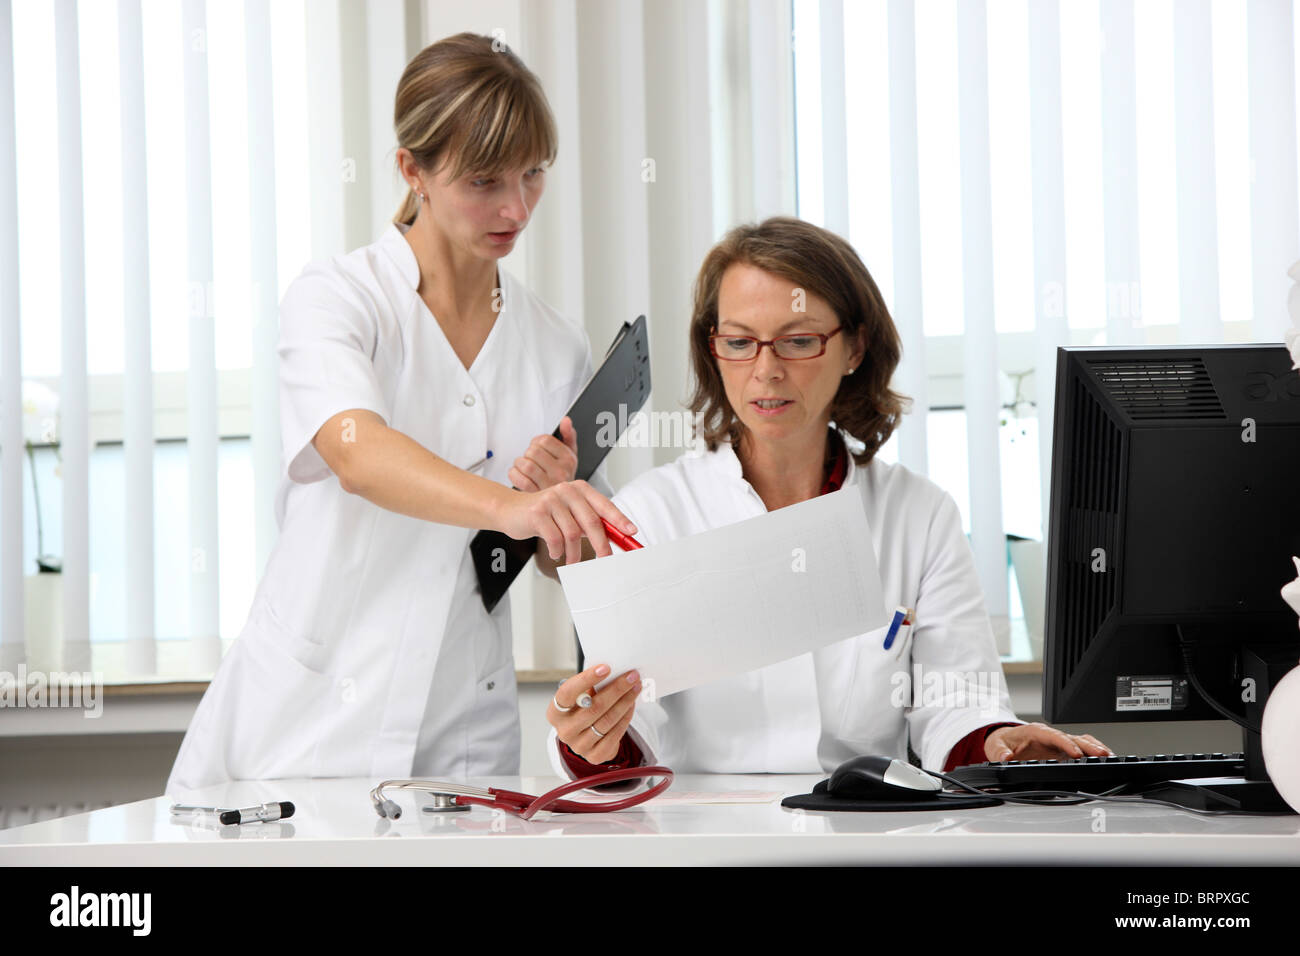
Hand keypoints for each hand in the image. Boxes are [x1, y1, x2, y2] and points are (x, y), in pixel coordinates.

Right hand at [498, 478, 635, 565]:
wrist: (510, 510)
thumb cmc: (544, 515)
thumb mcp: (569, 514)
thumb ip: (589, 521)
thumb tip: (615, 538)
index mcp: (579, 489)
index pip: (604, 506)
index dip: (620, 520)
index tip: (632, 532)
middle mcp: (567, 490)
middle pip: (592, 522)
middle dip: (601, 545)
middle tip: (605, 559)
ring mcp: (551, 500)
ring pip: (573, 534)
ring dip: (574, 554)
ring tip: (571, 560)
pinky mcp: (538, 512)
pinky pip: (555, 539)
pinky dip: (557, 551)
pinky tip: (555, 553)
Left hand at [509, 416, 578, 491]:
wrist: (559, 502)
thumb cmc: (561, 476)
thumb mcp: (570, 455)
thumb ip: (569, 436)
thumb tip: (566, 421)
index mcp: (569, 459)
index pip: (544, 440)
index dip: (536, 442)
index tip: (537, 448)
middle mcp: (561, 472)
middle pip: (533, 451)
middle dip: (527, 453)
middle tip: (529, 459)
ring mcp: (548, 485)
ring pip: (525, 464)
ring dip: (518, 464)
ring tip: (522, 467)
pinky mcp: (535, 495)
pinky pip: (519, 478)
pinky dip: (514, 474)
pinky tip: (518, 475)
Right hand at [547, 663, 642, 763]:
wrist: (586, 738)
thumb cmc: (583, 710)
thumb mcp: (580, 697)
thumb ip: (590, 686)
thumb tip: (614, 671)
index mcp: (555, 713)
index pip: (567, 693)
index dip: (586, 679)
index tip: (606, 667)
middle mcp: (564, 731)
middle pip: (593, 707)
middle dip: (616, 689)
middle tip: (631, 676)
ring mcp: (579, 746)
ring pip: (607, 720)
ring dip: (625, 701)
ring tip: (635, 687)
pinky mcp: (595, 756)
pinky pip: (615, 734)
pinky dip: (626, 717)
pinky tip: (632, 704)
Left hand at [984, 722, 1113, 761]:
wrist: (1006, 741)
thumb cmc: (1004, 742)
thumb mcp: (995, 746)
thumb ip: (999, 752)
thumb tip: (1005, 758)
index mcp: (1036, 731)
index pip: (1054, 735)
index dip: (1065, 743)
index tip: (1075, 753)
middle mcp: (1051, 736)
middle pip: (1073, 738)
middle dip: (1088, 745)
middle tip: (1103, 754)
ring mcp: (1059, 743)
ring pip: (1081, 742)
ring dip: (1095, 748)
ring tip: (1110, 757)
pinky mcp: (1064, 751)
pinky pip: (1082, 749)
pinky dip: (1094, 753)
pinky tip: (1105, 760)